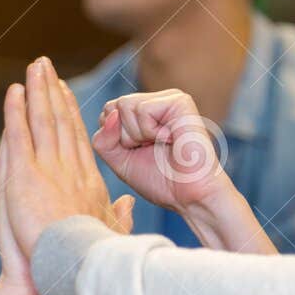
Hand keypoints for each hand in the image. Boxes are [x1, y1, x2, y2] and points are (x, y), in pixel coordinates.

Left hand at [1, 57, 132, 258]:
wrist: (72, 276)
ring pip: (44, 121)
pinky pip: (19, 134)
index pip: (79, 141)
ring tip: (35, 67)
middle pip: (62, 123)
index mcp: (90, 185)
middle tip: (46, 67)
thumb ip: (120, 216)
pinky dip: (15, 111)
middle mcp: (71, 171)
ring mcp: (48, 171)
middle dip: (54, 91)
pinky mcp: (24, 176)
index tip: (65, 93)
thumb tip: (129, 203)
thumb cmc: (91, 265)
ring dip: (38, 91)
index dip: (71, 113)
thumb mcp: (111, 237)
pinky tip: (14, 91)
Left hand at [93, 90, 235, 214]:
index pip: (108, 112)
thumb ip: (104, 140)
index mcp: (144, 112)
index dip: (115, 139)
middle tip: (151, 149)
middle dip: (124, 137)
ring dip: (138, 135)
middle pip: (113, 107)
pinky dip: (150, 131)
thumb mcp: (120, 161)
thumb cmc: (161, 180)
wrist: (190, 195)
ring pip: (124, 105)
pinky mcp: (179, 101)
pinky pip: (142, 109)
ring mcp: (168, 99)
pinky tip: (170, 139)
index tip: (140, 152)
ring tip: (162, 144)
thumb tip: (109, 114)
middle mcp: (156, 101)